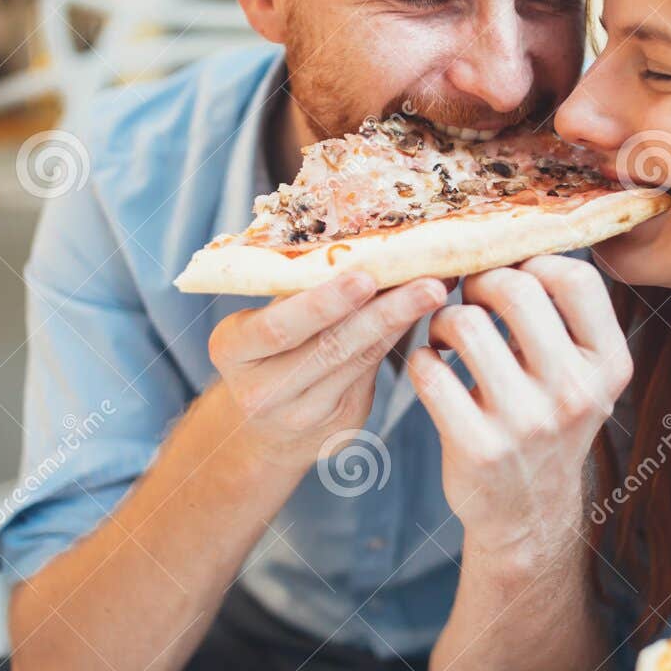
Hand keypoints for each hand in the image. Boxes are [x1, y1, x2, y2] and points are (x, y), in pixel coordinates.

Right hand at [208, 271, 446, 473]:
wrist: (260, 430)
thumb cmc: (262, 353)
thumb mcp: (256, 324)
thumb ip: (295, 294)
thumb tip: (360, 240)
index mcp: (232, 350)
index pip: (277, 328)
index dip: (322, 304)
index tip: (364, 277)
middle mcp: (263, 390)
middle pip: (330, 347)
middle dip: (384, 311)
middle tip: (428, 282)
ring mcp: (302, 414)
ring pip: (359, 360)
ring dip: (403, 321)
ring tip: (438, 288)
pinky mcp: (339, 424)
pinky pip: (373, 374)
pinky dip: (400, 339)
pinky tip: (427, 314)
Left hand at [410, 255, 632, 568]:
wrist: (527, 512)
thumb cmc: (545, 422)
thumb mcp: (579, 377)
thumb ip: (561, 320)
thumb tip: (511, 240)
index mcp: (608, 366)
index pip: (574, 277)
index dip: (531, 262)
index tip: (511, 277)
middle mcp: (576, 393)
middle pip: (514, 288)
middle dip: (479, 282)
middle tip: (467, 298)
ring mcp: (527, 423)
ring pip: (465, 324)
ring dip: (443, 321)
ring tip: (446, 337)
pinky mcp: (478, 448)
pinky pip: (430, 371)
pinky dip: (422, 362)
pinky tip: (433, 372)